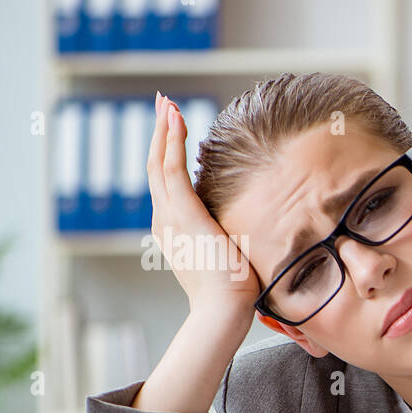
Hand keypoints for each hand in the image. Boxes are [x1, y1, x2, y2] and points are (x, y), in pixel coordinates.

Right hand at [148, 91, 258, 323]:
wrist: (224, 309)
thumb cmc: (235, 290)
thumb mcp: (231, 254)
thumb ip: (232, 236)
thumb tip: (254, 227)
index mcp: (175, 227)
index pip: (167, 181)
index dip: (169, 152)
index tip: (174, 127)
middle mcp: (165, 218)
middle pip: (156, 166)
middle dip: (161, 132)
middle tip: (162, 103)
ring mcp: (170, 215)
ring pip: (159, 161)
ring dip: (164, 129)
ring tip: (166, 103)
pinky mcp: (182, 213)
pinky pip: (172, 168)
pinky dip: (173, 141)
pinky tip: (177, 119)